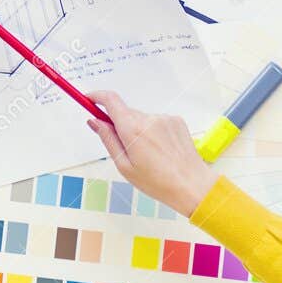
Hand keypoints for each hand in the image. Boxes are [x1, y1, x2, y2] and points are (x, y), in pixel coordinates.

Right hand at [86, 93, 216, 216]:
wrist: (192, 186)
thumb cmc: (158, 182)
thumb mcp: (124, 165)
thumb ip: (108, 139)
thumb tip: (94, 121)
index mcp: (133, 129)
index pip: (110, 100)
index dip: (97, 96)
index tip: (89, 99)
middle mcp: (149, 118)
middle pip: (125, 112)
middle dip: (119, 124)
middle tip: (124, 147)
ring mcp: (164, 118)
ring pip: (141, 119)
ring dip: (138, 130)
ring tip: (148, 155)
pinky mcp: (176, 121)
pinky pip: (156, 121)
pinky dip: (153, 132)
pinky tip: (160, 150)